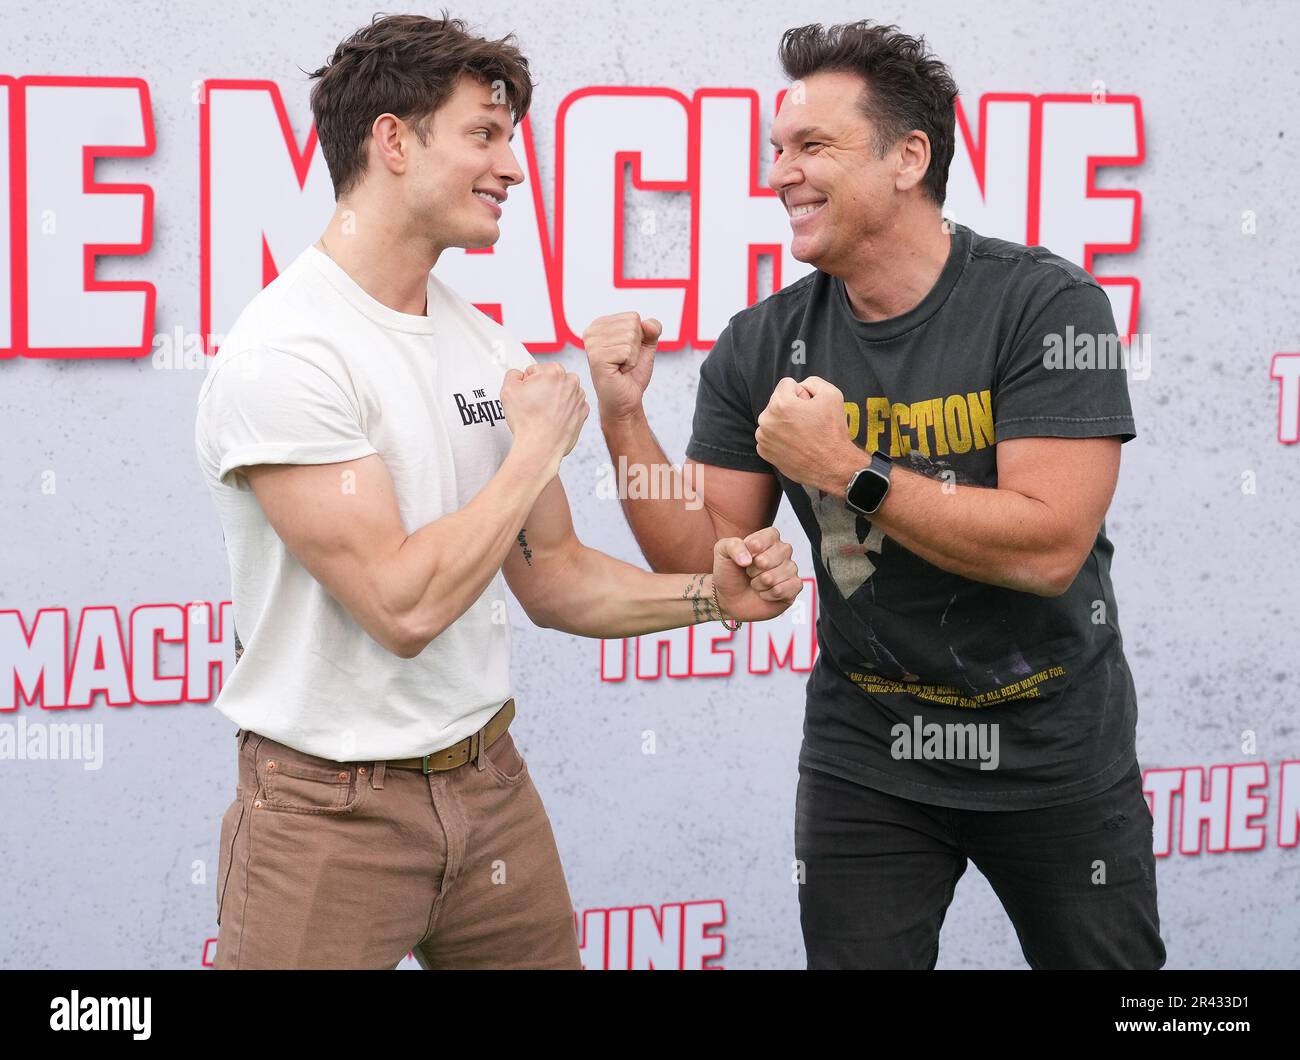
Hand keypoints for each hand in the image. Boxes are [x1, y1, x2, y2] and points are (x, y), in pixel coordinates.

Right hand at [500, 362, 588, 472]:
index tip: (526, 395)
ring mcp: (579, 399)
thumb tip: (518, 375)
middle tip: (533, 405)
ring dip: (554, 399)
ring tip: (542, 414)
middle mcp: (571, 382)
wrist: (540, 446)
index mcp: (555, 372)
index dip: (527, 383)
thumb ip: (512, 374)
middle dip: (542, 389)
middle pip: (551, 380)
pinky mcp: (583, 413)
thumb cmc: (527, 421)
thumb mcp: (508, 390)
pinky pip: (571, 407)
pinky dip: (563, 411)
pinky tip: (552, 419)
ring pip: (562, 393)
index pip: (535, 370)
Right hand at [582, 311, 661, 421]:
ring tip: (621, 366)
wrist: (625, 400)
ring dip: (632, 356)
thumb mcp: (646, 346)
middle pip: (632, 325)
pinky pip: (627, 351)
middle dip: (635, 347)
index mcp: (600, 324)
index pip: (633, 317)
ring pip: (630, 337)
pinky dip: (629, 364)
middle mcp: (592, 331)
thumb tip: (647, 324)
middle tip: (624, 362)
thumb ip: (652, 329)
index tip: (626, 352)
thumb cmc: (632, 374)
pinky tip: (619, 371)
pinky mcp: (596, 357)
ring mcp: (592, 344)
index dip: (639, 337)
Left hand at [710, 527, 801, 622]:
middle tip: (749, 573)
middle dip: (755, 569)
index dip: (754, 549)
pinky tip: (764, 594)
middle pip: (775, 556)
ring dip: (761, 583)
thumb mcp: (722, 552)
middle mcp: (782, 551)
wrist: (729, 598)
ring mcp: (790, 569)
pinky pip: (788, 588)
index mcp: (768, 538)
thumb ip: (733, 546)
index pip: (770, 536)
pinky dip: (770, 594)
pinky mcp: (793, 588)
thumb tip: (748, 558)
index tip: (744, 558)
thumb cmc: (729, 573)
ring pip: (781, 573)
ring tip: (755, 584)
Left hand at [755, 375, 854, 493]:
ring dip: (784, 422)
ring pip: (773, 419)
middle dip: (792, 407)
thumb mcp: (831, 394)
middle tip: (809, 422)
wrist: (832, 466)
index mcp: (780, 403)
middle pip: (778, 401)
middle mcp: (766, 420)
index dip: (802, 392)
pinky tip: (795, 444)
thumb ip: (812, 382)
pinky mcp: (764, 452)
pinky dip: (780, 438)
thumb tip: (801, 386)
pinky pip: (770, 436)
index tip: (810, 406)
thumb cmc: (832, 431)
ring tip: (803, 434)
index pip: (787, 384)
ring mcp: (763, 437)